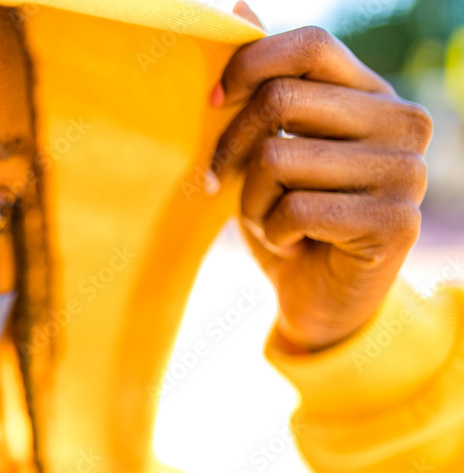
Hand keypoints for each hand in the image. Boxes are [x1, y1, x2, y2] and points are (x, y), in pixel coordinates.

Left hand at [211, 2, 432, 351]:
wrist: (318, 298)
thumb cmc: (290, 216)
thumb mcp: (269, 146)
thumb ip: (263, 83)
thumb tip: (236, 5)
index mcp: (372, 93)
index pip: (308, 44)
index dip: (247, 66)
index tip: (211, 104)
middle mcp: (402, 123)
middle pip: (282, 99)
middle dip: (233, 148)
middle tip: (221, 182)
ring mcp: (406, 173)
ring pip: (280, 159)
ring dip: (252, 200)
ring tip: (269, 219)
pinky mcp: (395, 223)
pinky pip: (296, 210)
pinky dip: (274, 231)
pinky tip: (292, 243)